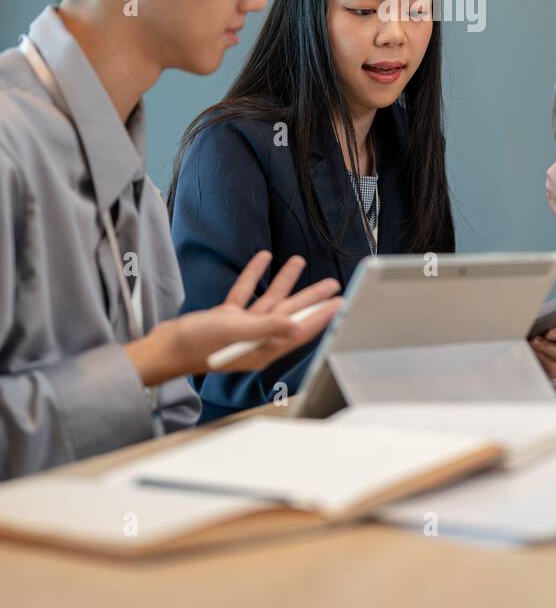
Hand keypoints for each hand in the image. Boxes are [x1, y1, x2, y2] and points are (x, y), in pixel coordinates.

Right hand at [125, 252, 341, 386]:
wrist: (164, 348)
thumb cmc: (196, 345)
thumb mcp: (234, 332)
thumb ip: (266, 329)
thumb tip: (297, 328)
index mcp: (263, 348)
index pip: (299, 330)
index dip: (321, 316)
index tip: (339, 303)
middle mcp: (257, 339)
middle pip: (290, 314)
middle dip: (312, 299)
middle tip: (332, 285)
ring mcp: (242, 329)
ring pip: (270, 302)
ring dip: (285, 282)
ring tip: (300, 262)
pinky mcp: (227, 319)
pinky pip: (246, 294)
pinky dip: (254, 276)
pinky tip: (263, 258)